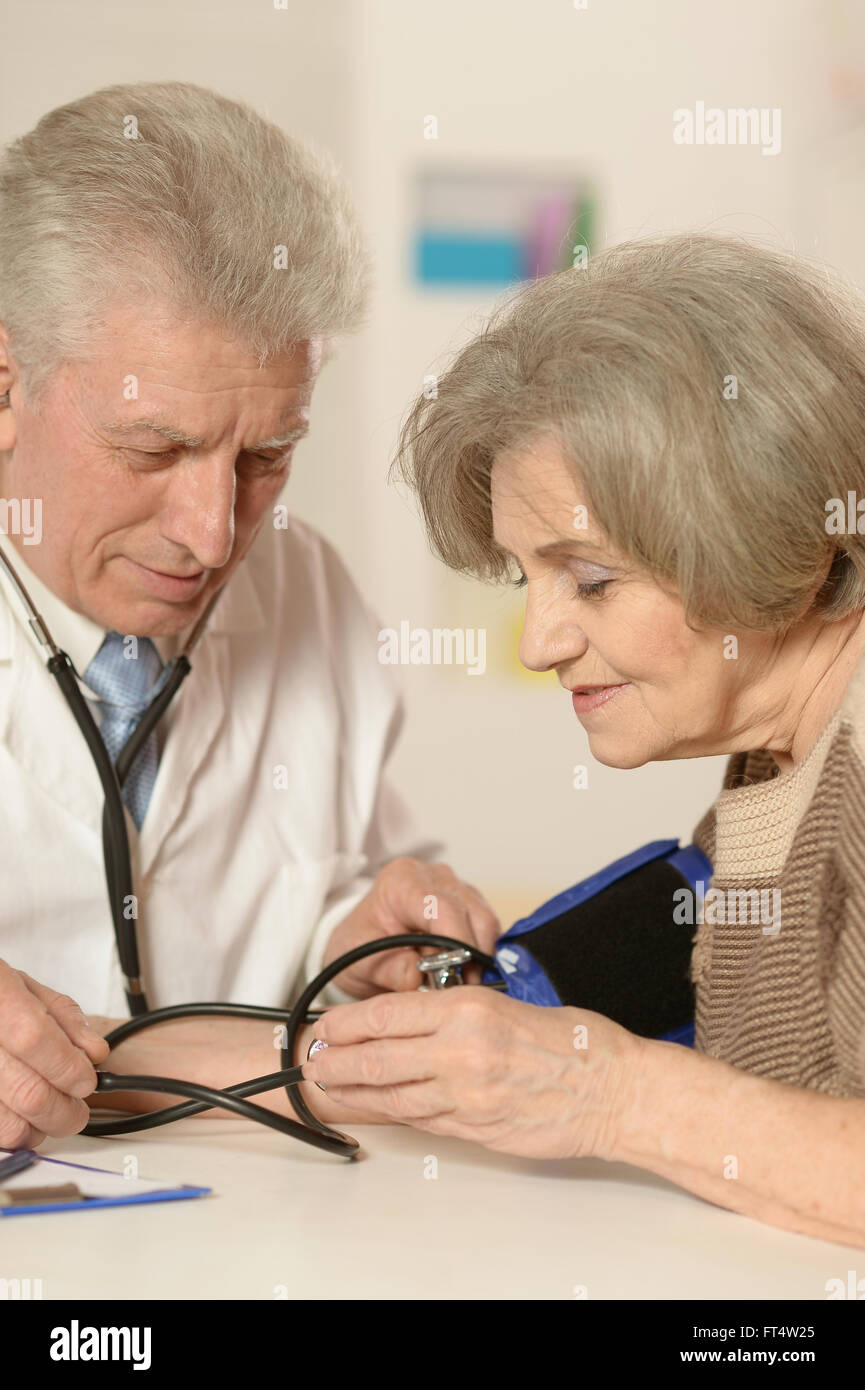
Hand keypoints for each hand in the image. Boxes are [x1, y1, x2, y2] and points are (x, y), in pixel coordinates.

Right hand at [0, 960, 109, 1148]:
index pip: (35, 1041)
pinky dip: (16, 1132)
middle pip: (28, 1094)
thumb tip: (94, 1053)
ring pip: (11, 1126)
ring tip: (50, 1115)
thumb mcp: (27, 987)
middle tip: (78, 1110)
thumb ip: (65, 1016)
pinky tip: (23, 1117)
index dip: (68, 1067)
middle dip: (67, 1111)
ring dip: (41, 1128)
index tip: (87, 1080)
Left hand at [301, 986, 641, 1159]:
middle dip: (338, 1060)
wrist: (615, 1090)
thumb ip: (461, 1016)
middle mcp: (461, 1051)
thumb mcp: (510, 1006)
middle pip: (379, 1057)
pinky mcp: (477, 1128)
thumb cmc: (576, 1043)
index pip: (388, 1014)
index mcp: (470, 1010)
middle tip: (312, 1060)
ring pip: (394, 1094)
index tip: (326, 1025)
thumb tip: (418, 1023)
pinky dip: (394, 1114)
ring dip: (356, 1092)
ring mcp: (467, 1095)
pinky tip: (377, 1110)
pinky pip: (424, 1120)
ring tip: (331, 1085)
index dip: (348, 1023)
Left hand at [323, 858, 500, 996]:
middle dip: (470, 956)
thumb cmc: (357, 947)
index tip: (457, 978)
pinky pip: (487, 931)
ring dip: (476, 958)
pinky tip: (460, 972)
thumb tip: (416, 978)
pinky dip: (479, 955)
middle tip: (455, 990)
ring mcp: (456, 887)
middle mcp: (434, 876)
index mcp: (402, 881)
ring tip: (453, 983)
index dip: (457, 943)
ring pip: (486, 923)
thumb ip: (388, 970)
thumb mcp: (359, 963)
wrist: (360, 943)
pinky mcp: (470, 903)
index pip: (444, 908)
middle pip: (473, 914)